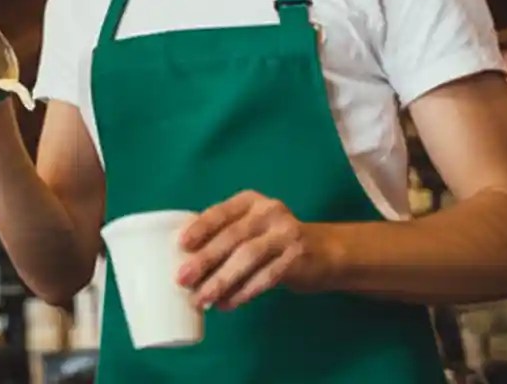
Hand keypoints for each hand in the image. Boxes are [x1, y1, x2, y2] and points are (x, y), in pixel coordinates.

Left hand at [176, 190, 334, 310]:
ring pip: (248, 258)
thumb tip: (182, 259)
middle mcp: (268, 212)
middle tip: (182, 279)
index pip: (220, 212)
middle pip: (232, 237)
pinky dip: (244, 292)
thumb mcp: (250, 229)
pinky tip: (227, 304)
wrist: (325, 252)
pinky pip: (266, 277)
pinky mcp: (297, 258)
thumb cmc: (272, 241)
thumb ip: (224, 236)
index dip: (200, 228)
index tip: (180, 245)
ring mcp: (285, 234)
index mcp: (249, 202)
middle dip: (205, 259)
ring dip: (221, 280)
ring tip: (202, 298)